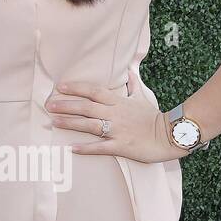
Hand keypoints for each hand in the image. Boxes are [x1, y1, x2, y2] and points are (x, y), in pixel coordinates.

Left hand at [45, 77, 184, 163]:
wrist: (172, 135)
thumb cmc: (154, 117)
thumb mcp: (143, 98)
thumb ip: (133, 85)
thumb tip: (129, 72)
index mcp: (118, 102)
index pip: (93, 91)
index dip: (76, 88)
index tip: (60, 87)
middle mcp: (115, 114)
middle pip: (87, 107)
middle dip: (67, 105)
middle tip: (48, 105)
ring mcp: (118, 130)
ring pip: (90, 125)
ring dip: (71, 123)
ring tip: (54, 122)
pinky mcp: (122, 146)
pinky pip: (101, 147)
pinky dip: (86, 148)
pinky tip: (72, 148)